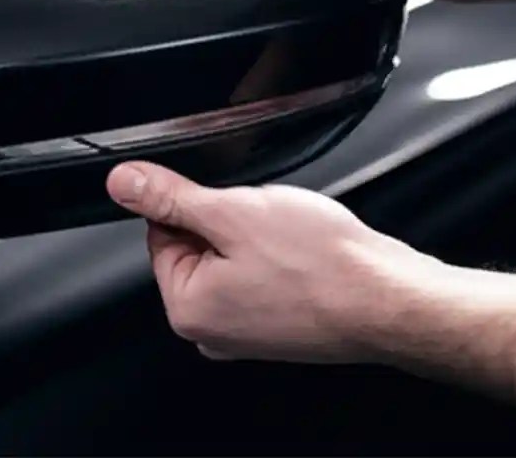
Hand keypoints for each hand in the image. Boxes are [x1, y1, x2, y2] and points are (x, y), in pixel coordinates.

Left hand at [106, 161, 446, 362]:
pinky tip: (304, 255)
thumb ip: (170, 197)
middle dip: (229, 222)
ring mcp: (247, 332)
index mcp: (187, 309)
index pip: (160, 234)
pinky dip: (280, 258)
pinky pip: (264, 275)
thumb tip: (122, 184)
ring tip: (290, 240)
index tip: (229, 204)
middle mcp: (212, 331)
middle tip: (266, 222)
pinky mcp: (279, 326)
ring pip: (234, 258)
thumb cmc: (324, 267)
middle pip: (197, 247)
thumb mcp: (232, 213)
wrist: (393, 299)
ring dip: (257, 237)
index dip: (195, 206)